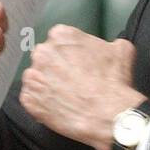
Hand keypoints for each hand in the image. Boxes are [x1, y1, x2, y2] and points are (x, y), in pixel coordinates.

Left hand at [20, 25, 144, 149]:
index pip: (61, 41)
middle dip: (56, 68)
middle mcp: (42, 52)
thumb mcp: (122, 50)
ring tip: (65, 97)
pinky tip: (58, 108)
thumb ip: (109, 43)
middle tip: (72, 82)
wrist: (108, 115)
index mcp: (61, 35)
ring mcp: (32, 77)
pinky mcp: (28, 100)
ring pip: (36, 78)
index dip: (71, 54)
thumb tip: (109, 46)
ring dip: (47, 85)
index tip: (79, 65)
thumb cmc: (115, 81)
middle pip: (45, 58)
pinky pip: (31, 99)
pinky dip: (42, 104)